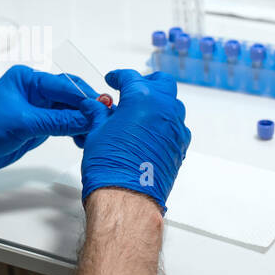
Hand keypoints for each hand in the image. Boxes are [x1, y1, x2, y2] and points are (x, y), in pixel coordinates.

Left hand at [0, 65, 99, 182]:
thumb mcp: (22, 123)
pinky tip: (83, 139)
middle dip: (88, 108)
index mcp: (28, 79)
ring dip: (83, 122)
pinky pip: (63, 125)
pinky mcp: (38, 126)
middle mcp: (35, 91)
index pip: (64, 86)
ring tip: (96, 133)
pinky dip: (75, 131)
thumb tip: (86, 118)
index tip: (102, 109)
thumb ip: (56, 120)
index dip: (84, 98)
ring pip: (70, 112)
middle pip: (71, 96)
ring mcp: (38, 109)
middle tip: (105, 121)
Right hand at [79, 69, 190, 212]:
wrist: (126, 198)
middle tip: (131, 89)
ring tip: (139, 113)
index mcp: (142, 98)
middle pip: (161, 83)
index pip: (130, 77)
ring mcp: (176, 129)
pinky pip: (175, 127)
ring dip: (157, 103)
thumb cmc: (110, 167)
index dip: (118, 76)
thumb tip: (94, 107)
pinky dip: (163, 124)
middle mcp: (164, 109)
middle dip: (146, 82)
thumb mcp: (96, 132)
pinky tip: (148, 133)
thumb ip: (98, 113)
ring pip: (172, 105)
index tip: (113, 79)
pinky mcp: (180, 147)